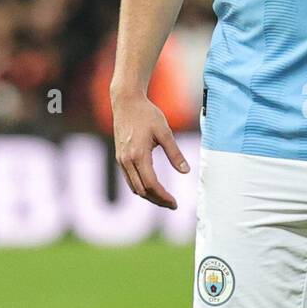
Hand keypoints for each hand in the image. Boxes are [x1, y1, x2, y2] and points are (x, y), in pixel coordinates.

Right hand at [112, 92, 189, 209]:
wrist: (126, 102)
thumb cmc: (147, 114)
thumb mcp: (165, 132)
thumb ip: (175, 153)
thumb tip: (186, 172)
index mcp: (138, 155)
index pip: (151, 185)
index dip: (164, 197)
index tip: (175, 203)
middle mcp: (127, 160)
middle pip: (142, 191)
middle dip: (157, 200)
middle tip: (173, 204)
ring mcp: (121, 160)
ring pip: (134, 188)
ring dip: (149, 196)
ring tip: (164, 199)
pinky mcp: (120, 158)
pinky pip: (129, 180)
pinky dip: (141, 188)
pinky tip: (152, 187)